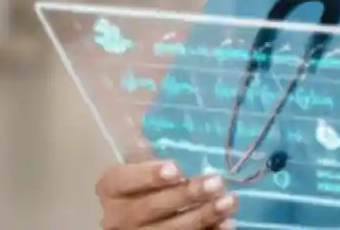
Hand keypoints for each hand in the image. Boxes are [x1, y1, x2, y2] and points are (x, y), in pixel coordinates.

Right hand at [96, 160, 237, 228]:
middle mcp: (117, 217)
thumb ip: (149, 153)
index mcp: (110, 189)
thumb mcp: (140, 166)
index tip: (176, 169)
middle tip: (215, 182)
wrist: (139, 220)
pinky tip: (226, 222)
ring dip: (202, 216)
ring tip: (228, 201)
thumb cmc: (142, 184)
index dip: (148, 175)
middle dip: (185, 195)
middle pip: (150, 207)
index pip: (122, 180)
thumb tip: (163, 120)